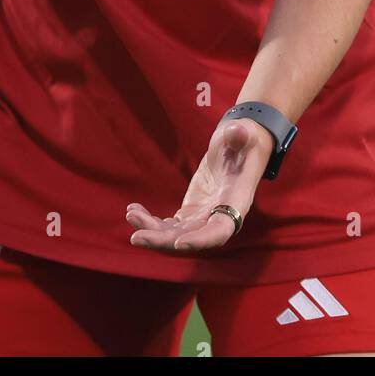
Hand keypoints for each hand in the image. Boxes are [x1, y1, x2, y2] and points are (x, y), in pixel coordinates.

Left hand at [125, 118, 275, 253]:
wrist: (239, 147)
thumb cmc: (244, 140)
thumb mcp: (243, 134)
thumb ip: (239, 136)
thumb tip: (236, 131)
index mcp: (236, 202)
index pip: (220, 230)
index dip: (201, 240)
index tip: (178, 243)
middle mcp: (220, 216)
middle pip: (191, 239)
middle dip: (163, 241)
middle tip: (135, 237)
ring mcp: (204, 217)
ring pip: (177, 235)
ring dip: (152, 231)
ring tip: (131, 214)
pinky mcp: (191, 213)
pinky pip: (170, 225)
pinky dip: (151, 222)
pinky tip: (133, 210)